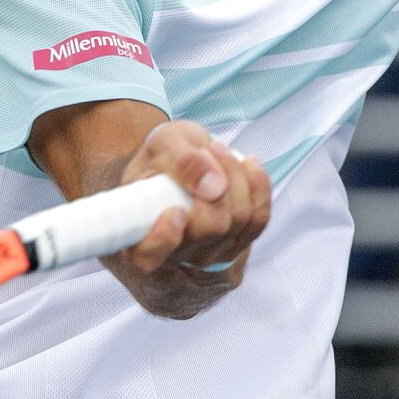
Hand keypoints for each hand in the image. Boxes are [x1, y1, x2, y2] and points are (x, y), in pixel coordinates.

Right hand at [105, 120, 270, 319]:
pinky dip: (259, 187)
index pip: (148, 256)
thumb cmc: (163, 155)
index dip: (164, 240)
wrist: (181, 159)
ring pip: (240, 220)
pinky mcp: (235, 244)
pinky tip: (248, 165)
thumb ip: (181, 161)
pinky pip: (258, 220)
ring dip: (237, 176)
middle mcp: (173, 253)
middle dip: (221, 178)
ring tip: (218, 151)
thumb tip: (213, 188)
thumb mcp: (164, 143)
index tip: (174, 211)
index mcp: (138, 233)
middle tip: (208, 149)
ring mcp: (206, 253)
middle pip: (212, 227)